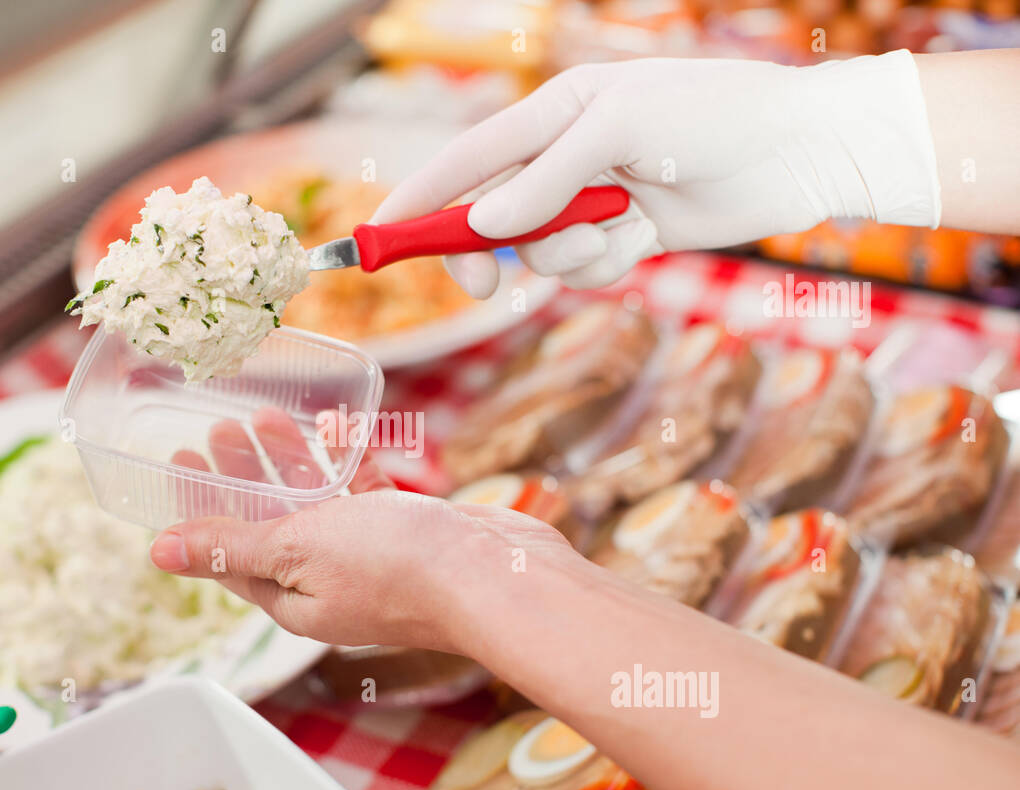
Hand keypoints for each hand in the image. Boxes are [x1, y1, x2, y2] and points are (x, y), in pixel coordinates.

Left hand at [150, 457, 579, 651]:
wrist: (496, 575)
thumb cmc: (397, 566)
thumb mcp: (297, 549)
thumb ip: (233, 545)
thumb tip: (159, 553)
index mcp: (291, 599)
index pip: (229, 553)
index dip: (201, 509)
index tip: (181, 459)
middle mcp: (327, 584)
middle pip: (269, 525)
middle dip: (240, 478)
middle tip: (216, 430)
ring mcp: (370, 559)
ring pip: (316, 506)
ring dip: (288, 464)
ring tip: (263, 419)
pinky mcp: (408, 534)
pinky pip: (364, 496)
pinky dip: (345, 464)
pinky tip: (335, 431)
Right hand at [374, 51, 939, 295]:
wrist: (797, 150)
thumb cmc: (711, 116)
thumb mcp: (617, 131)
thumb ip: (544, 182)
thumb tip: (484, 231)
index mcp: (554, 113)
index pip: (469, 160)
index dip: (421, 199)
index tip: (381, 236)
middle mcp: (567, 156)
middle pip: (494, 217)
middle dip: (488, 253)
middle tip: (488, 287)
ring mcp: (595, 198)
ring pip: (540, 250)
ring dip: (566, 254)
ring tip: (613, 230)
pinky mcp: (626, 234)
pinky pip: (585, 266)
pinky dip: (604, 262)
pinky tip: (640, 238)